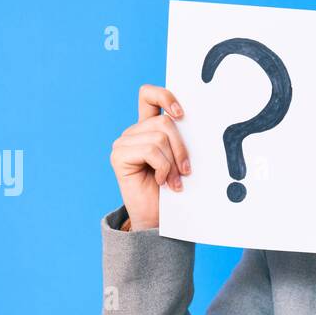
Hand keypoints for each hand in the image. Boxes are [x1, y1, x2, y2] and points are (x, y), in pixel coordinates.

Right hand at [109, 84, 191, 230]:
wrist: (157, 219)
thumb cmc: (172, 191)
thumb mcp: (180, 160)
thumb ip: (180, 139)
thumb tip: (195, 122)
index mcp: (148, 128)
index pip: (149, 95)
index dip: (165, 95)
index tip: (182, 114)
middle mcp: (134, 132)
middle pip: (164, 122)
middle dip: (181, 148)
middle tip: (186, 171)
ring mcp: (124, 143)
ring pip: (160, 137)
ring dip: (173, 163)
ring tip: (173, 181)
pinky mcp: (119, 155)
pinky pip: (151, 150)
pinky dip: (163, 168)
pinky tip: (161, 181)